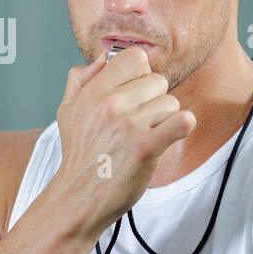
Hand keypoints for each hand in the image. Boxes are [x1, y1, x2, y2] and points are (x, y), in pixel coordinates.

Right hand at [49, 48, 196, 238]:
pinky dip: (183, 127)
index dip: (141, 75)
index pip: (136, 58)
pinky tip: (171, 135)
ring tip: (147, 137)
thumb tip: (102, 57)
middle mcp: (110, 104)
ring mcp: (129, 125)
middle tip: (140, 123)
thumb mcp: (68, 111)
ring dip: (165, 120)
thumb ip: (81, 78)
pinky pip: (182, 122)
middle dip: (154, 101)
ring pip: (171, 103)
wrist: (79, 196)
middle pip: (158, 80)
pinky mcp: (146, 147)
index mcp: (93, 91)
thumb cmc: (80, 155)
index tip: (135, 95)